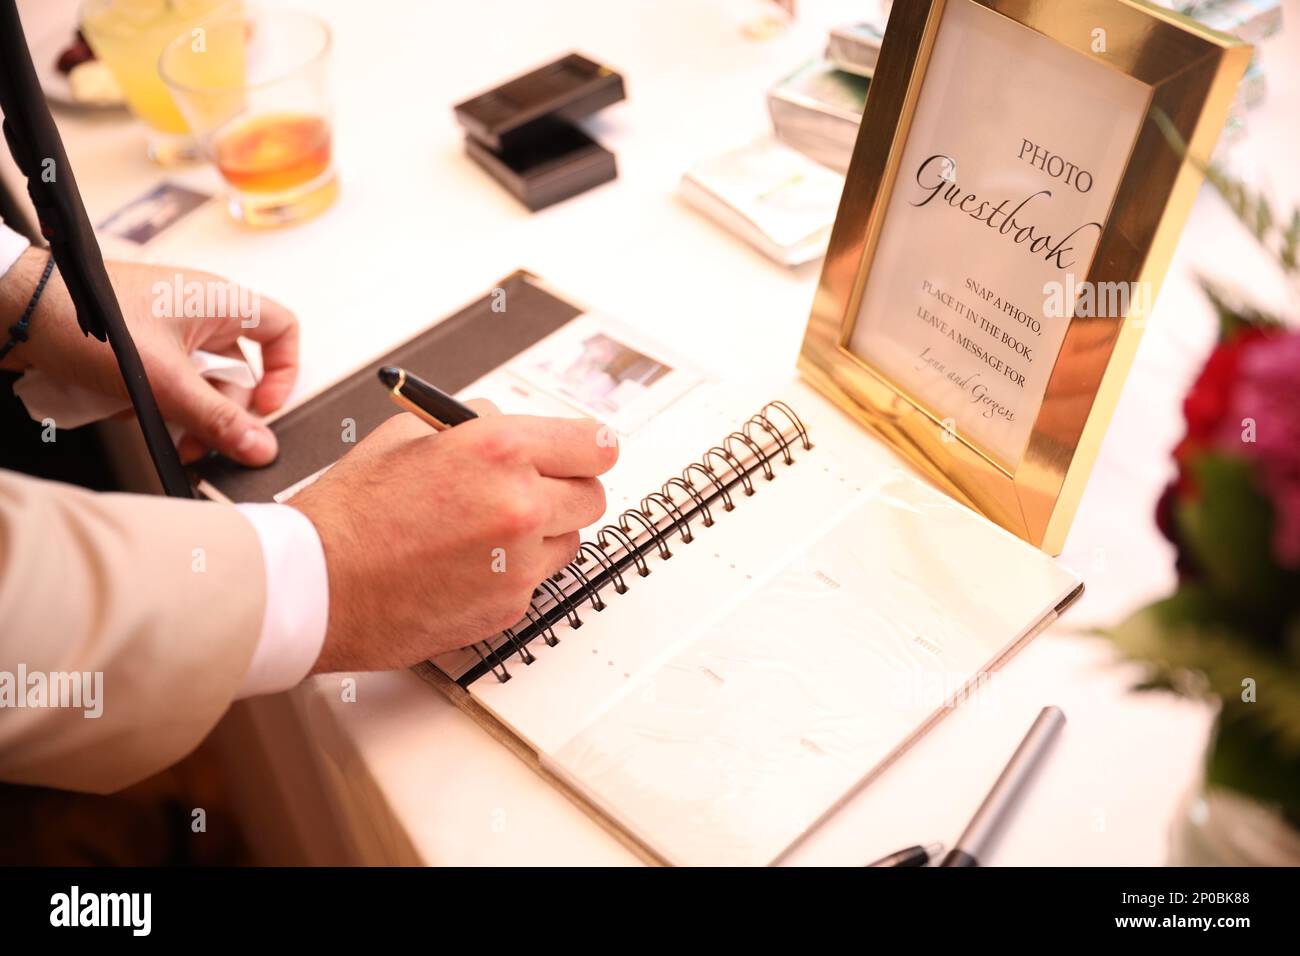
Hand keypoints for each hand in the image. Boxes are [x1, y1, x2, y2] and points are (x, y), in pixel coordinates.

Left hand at [0, 248, 297, 465]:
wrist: (14, 310)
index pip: (281, 330)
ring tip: (162, 433)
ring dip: (185, 415)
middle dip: (221, 412)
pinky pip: (168, 385)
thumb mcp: (161, 381)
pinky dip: (155, 405)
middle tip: (204, 440)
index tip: (265, 408)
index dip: (283, 371)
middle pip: (238, 371)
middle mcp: (198, 313)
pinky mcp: (141, 348)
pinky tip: (127, 411)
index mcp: (217, 301)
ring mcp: (168, 331)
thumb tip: (261, 446)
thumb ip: (216, 418)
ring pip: (200, 384)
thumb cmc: (83, 319)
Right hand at [289, 405, 618, 670]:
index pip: (595, 445)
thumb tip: (513, 425)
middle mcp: (520, 505)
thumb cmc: (352, 510)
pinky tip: (468, 563)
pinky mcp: (509, 606)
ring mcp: (519, 562)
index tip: (585, 451)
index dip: (588, 447)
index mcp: (500, 450)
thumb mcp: (409, 433)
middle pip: (592, 495)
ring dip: (544, 532)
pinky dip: (515, 570)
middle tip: (528, 489)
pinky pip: (537, 579)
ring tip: (487, 530)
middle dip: (565, 489)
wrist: (316, 584)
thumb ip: (477, 424)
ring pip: (569, 540)